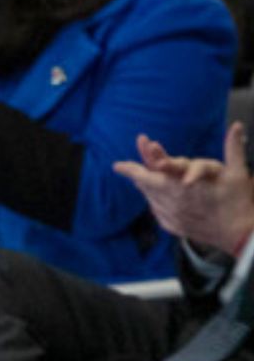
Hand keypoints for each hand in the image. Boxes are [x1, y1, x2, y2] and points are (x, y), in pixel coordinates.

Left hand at [113, 122, 253, 255]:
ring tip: (138, 175)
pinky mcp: (172, 226)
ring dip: (144, 184)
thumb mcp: (238, 174)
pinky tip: (153, 193)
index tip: (120, 163)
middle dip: (134, 172)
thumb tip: (236, 125)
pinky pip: (156, 209)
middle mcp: (174, 201)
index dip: (136, 166)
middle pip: (146, 184)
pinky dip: (154, 199)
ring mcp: (172, 215)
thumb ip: (234, 148)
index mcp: (185, 185)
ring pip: (149, 196)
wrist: (239, 235)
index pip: (155, 171)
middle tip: (121, 166)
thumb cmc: (239, 202)